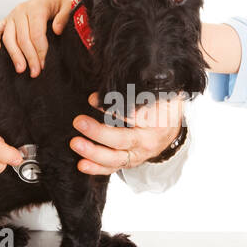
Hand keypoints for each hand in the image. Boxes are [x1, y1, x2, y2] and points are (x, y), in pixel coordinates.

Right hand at [0, 0, 76, 76]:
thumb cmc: (62, 2)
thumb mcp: (71, 3)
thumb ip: (65, 14)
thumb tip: (56, 29)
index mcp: (37, 7)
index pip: (36, 32)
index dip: (40, 50)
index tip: (43, 64)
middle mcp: (22, 11)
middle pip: (22, 38)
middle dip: (29, 57)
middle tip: (35, 72)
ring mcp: (13, 16)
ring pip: (9, 37)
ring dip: (14, 54)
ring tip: (20, 68)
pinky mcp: (7, 20)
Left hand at [70, 92, 186, 175]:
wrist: (170, 132)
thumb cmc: (162, 108)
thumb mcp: (161, 94)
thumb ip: (143, 88)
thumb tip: (117, 77)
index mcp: (156, 122)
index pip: (133, 116)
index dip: (113, 108)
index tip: (94, 99)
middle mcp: (146, 142)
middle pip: (122, 140)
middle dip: (98, 132)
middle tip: (79, 122)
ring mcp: (137, 155)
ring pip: (115, 158)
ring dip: (93, 152)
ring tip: (75, 143)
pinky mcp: (128, 162)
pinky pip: (112, 169)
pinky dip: (96, 168)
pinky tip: (82, 164)